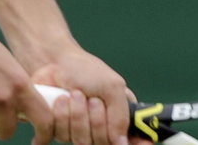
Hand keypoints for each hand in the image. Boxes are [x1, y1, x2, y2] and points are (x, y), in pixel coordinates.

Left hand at [30, 47, 149, 144]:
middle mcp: (102, 128)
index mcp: (120, 117)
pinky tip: (61, 100)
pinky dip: (61, 115)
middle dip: (97, 120)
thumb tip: (122, 143)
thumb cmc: (85, 70)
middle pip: (104, 143)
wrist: (54, 61)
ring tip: (75, 94)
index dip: (138, 144)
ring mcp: (80, 132)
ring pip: (82, 141)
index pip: (134, 140)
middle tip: (93, 100)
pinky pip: (62, 136)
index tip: (142, 143)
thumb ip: (121, 115)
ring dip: (78, 114)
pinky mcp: (60, 130)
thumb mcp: (112, 87)